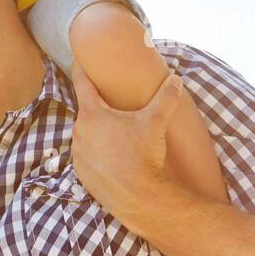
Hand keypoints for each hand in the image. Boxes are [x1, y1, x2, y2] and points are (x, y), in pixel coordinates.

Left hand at [69, 58, 184, 229]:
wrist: (139, 198)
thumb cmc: (143, 156)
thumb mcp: (155, 122)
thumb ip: (166, 98)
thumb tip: (176, 79)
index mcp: (92, 114)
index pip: (82, 82)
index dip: (81, 67)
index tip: (78, 58)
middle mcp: (79, 131)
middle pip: (87, 110)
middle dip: (98, 106)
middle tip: (112, 104)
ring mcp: (78, 154)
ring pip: (86, 134)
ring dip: (97, 131)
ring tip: (116, 134)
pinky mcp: (81, 173)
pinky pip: (87, 155)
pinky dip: (96, 152)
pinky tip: (111, 155)